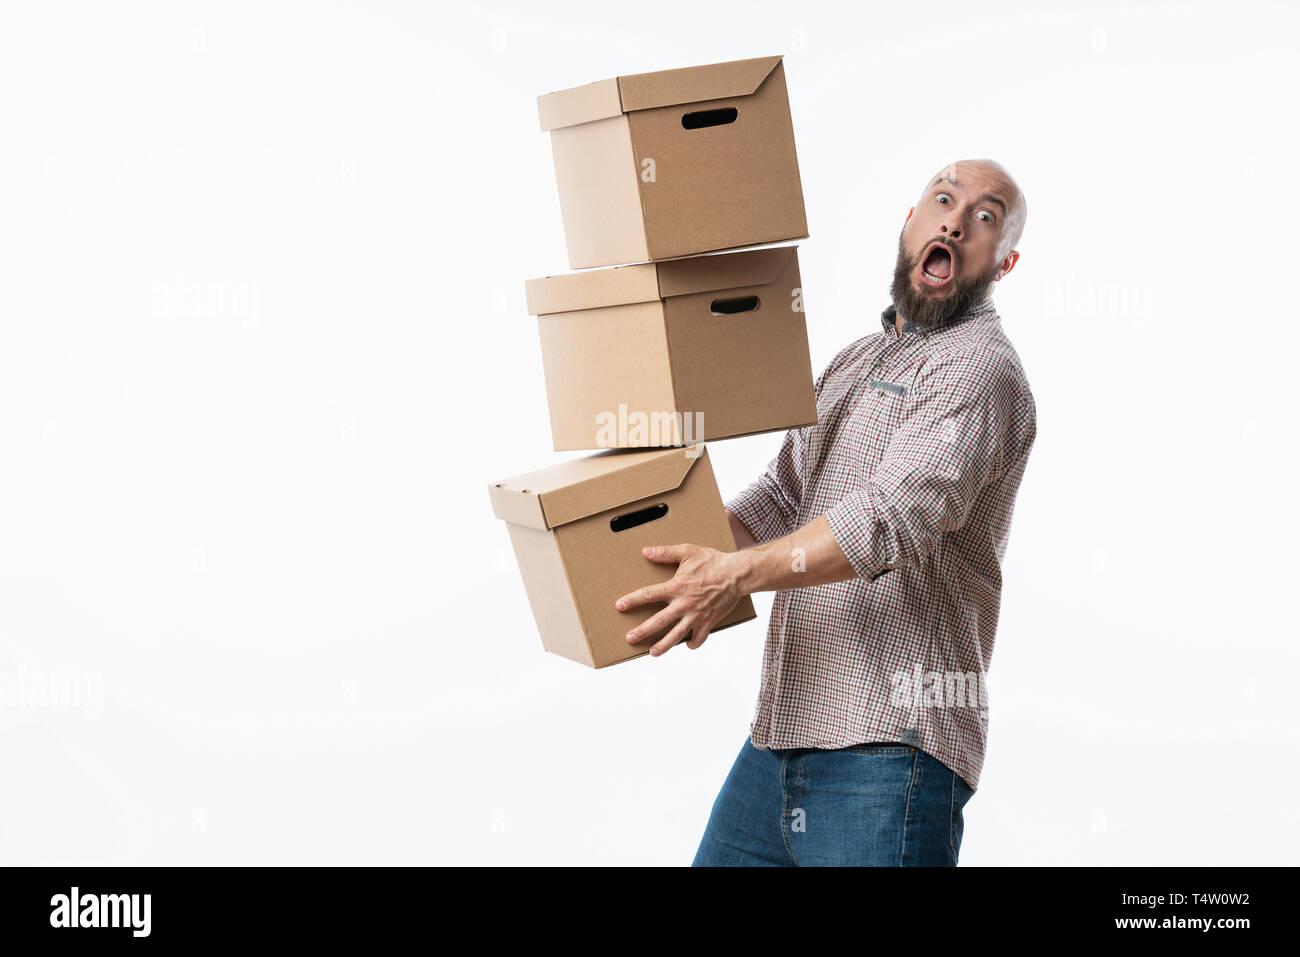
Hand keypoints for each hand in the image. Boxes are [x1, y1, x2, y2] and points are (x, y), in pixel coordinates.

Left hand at [615, 544, 748, 656]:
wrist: (737, 574)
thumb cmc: (713, 561)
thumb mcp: (688, 551)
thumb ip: (665, 552)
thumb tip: (646, 552)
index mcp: (676, 587)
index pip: (648, 595)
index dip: (632, 600)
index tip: (620, 606)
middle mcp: (684, 604)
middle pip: (658, 621)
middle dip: (642, 631)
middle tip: (630, 638)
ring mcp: (696, 615)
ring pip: (676, 635)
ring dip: (663, 645)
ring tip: (653, 653)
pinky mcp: (708, 622)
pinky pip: (699, 638)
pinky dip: (693, 643)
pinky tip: (687, 644)